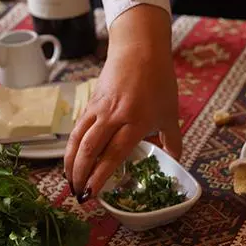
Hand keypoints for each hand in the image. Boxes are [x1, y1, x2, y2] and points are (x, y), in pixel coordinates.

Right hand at [64, 5, 180, 201]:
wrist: (140, 50)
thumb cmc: (159, 81)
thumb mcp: (170, 112)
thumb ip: (172, 139)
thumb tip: (176, 159)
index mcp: (136, 120)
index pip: (114, 153)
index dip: (100, 175)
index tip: (93, 193)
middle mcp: (114, 116)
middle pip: (89, 148)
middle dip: (80, 173)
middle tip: (78, 194)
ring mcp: (99, 108)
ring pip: (77, 138)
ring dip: (70, 162)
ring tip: (69, 182)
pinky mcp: (90, 102)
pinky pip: (77, 128)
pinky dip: (71, 146)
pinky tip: (71, 159)